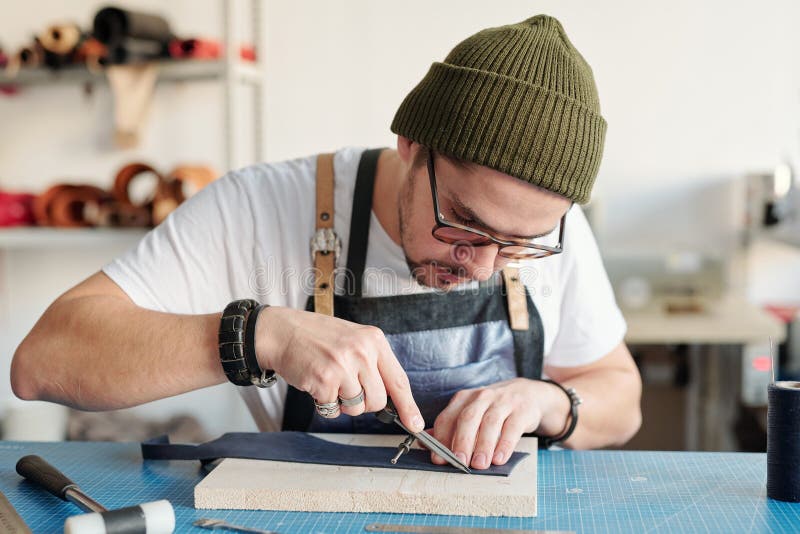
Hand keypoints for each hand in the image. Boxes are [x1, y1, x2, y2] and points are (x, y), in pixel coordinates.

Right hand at [254, 306, 424, 431]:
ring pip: (356, 408)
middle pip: (378, 400)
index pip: (399, 379)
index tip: (415, 423)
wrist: (282, 331)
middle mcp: (361, 351)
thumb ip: (373, 363)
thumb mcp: (354, 339)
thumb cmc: (317, 337)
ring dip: (343, 403)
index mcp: (374, 339)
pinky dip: (325, 404)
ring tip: (330, 382)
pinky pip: (333, 409)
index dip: (408, 406)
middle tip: (347, 388)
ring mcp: (343, 366)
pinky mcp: (324, 380)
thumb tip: (391, 398)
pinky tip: (316, 383)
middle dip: (364, 403)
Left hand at [430, 378, 561, 469]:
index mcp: (464, 399)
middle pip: (468, 418)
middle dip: (461, 441)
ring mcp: (503, 402)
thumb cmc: (493, 409)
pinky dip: (505, 444)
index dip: (441, 439)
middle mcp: (482, 397)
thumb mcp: (471, 413)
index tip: (438, 458)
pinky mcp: (521, 410)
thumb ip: (450, 427)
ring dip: (483, 445)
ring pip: (490, 423)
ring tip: (479, 465)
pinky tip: (499, 458)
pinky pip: (512, 428)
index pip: (448, 418)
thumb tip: (424, 443)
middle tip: (459, 462)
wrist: (529, 394)